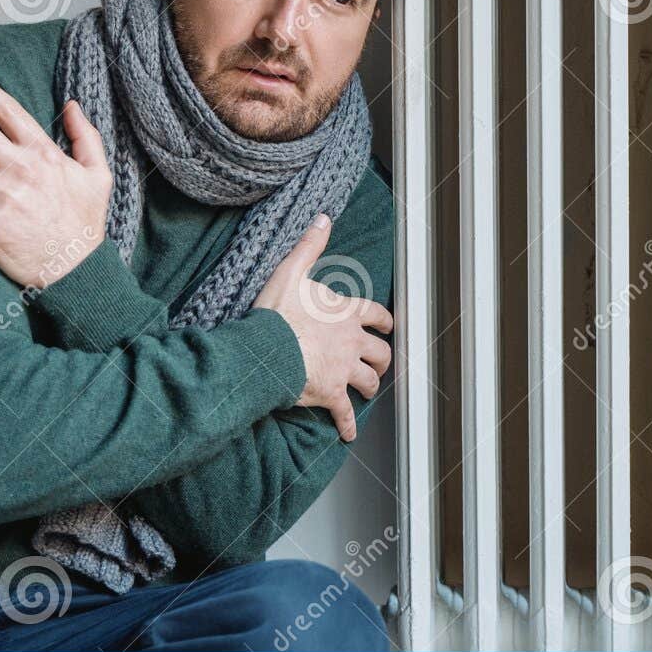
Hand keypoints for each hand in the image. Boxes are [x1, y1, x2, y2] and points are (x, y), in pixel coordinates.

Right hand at [253, 213, 392, 441]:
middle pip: (381, 353)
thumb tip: (324, 218)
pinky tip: (348, 433)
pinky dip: (348, 425)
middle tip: (377, 364)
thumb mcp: (291, 270)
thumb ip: (310, 245)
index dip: (385, 322)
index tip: (387, 327)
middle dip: (381, 360)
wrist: (265, 350)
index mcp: (347, 313)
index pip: (379, 316)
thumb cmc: (276, 312)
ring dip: (369, 387)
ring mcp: (344, 369)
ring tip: (365, 391)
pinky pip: (345, 414)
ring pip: (369, 381)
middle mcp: (352, 342)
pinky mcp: (331, 393)